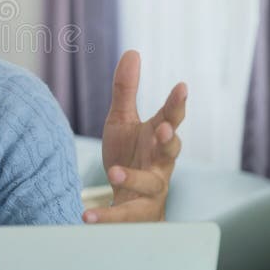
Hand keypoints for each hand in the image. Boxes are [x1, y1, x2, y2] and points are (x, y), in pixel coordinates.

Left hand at [83, 50, 185, 223]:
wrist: (128, 199)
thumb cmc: (130, 154)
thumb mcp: (122, 120)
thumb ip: (126, 90)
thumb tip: (132, 52)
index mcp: (157, 137)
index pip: (171, 117)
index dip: (177, 103)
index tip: (182, 87)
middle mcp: (161, 162)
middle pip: (171, 149)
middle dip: (168, 138)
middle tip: (163, 128)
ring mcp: (152, 189)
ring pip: (150, 184)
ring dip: (133, 177)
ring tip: (113, 171)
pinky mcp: (136, 212)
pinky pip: (124, 215)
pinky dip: (107, 217)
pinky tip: (87, 216)